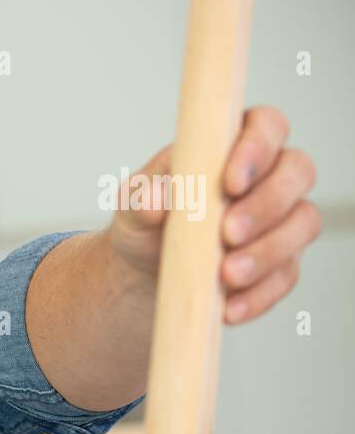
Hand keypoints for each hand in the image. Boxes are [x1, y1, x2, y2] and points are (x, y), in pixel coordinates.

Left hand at [107, 105, 319, 323]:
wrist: (145, 269)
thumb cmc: (146, 220)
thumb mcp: (131, 207)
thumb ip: (140, 197)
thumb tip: (155, 199)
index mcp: (234, 145)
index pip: (267, 126)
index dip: (258, 148)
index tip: (230, 182)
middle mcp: (269, 176)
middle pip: (298, 172)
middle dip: (266, 204)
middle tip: (228, 233)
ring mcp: (282, 220)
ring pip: (304, 223)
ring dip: (268, 251)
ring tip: (227, 275)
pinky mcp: (282, 264)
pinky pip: (286, 276)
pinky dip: (259, 294)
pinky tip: (230, 308)